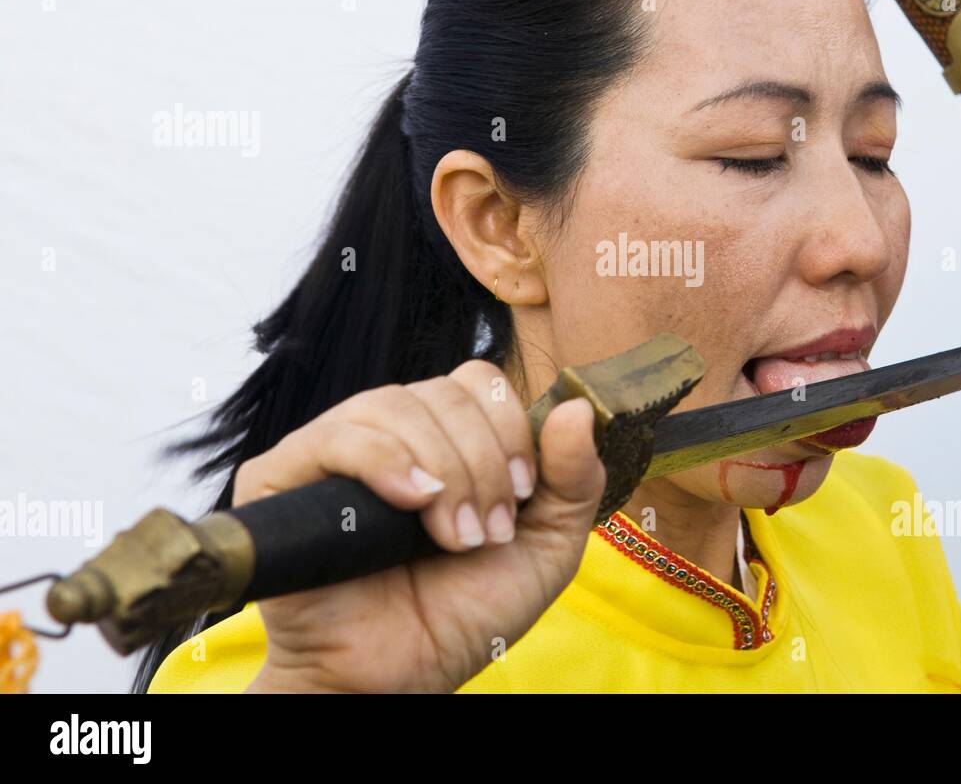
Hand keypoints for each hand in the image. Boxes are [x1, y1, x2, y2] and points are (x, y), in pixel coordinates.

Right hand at [236, 360, 605, 692]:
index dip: (509, 430)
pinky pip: (336, 436)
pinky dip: (386, 463)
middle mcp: (389, 432)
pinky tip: (413, 503)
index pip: (479, 381)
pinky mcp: (282, 477)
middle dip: (482, 464)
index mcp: (446, 435)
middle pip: (445, 391)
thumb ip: (575, 480)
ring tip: (451, 539)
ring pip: (395, 406)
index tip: (521, 497)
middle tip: (485, 533)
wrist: (400, 677)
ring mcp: (332, 449)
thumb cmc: (464, 614)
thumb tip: (580, 408)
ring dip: (444, 472)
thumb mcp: (546, 547)